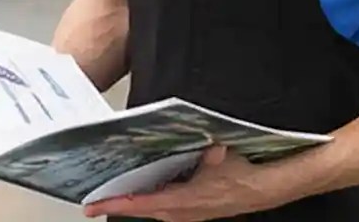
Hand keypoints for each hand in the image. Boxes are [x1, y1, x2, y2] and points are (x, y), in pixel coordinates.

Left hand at [83, 146, 276, 220]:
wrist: (264, 188)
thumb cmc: (243, 173)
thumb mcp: (223, 155)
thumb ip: (211, 150)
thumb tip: (208, 144)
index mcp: (185, 199)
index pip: (142, 203)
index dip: (116, 203)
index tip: (94, 204)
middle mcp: (184, 212)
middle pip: (142, 211)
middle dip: (118, 205)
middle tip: (95, 202)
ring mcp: (190, 214)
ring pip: (154, 212)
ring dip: (134, 205)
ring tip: (115, 197)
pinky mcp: (195, 212)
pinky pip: (166, 210)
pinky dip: (151, 204)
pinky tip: (148, 193)